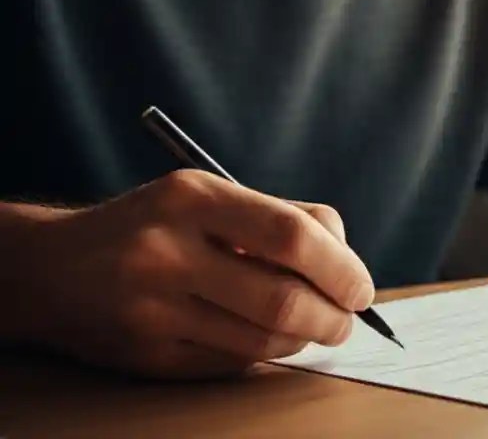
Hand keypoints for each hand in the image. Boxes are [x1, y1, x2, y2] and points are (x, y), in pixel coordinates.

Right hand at [21, 170, 374, 378]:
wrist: (53, 267)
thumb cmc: (156, 226)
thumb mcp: (207, 197)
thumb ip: (280, 218)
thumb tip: (348, 261)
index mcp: (192, 198)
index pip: (292, 235)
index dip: (342, 267)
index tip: (360, 287)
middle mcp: (167, 251)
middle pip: (283, 298)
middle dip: (333, 317)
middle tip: (345, 320)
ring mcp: (152, 307)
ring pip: (262, 341)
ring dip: (304, 340)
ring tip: (312, 328)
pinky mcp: (145, 355)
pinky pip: (230, 365)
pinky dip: (263, 356)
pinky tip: (264, 340)